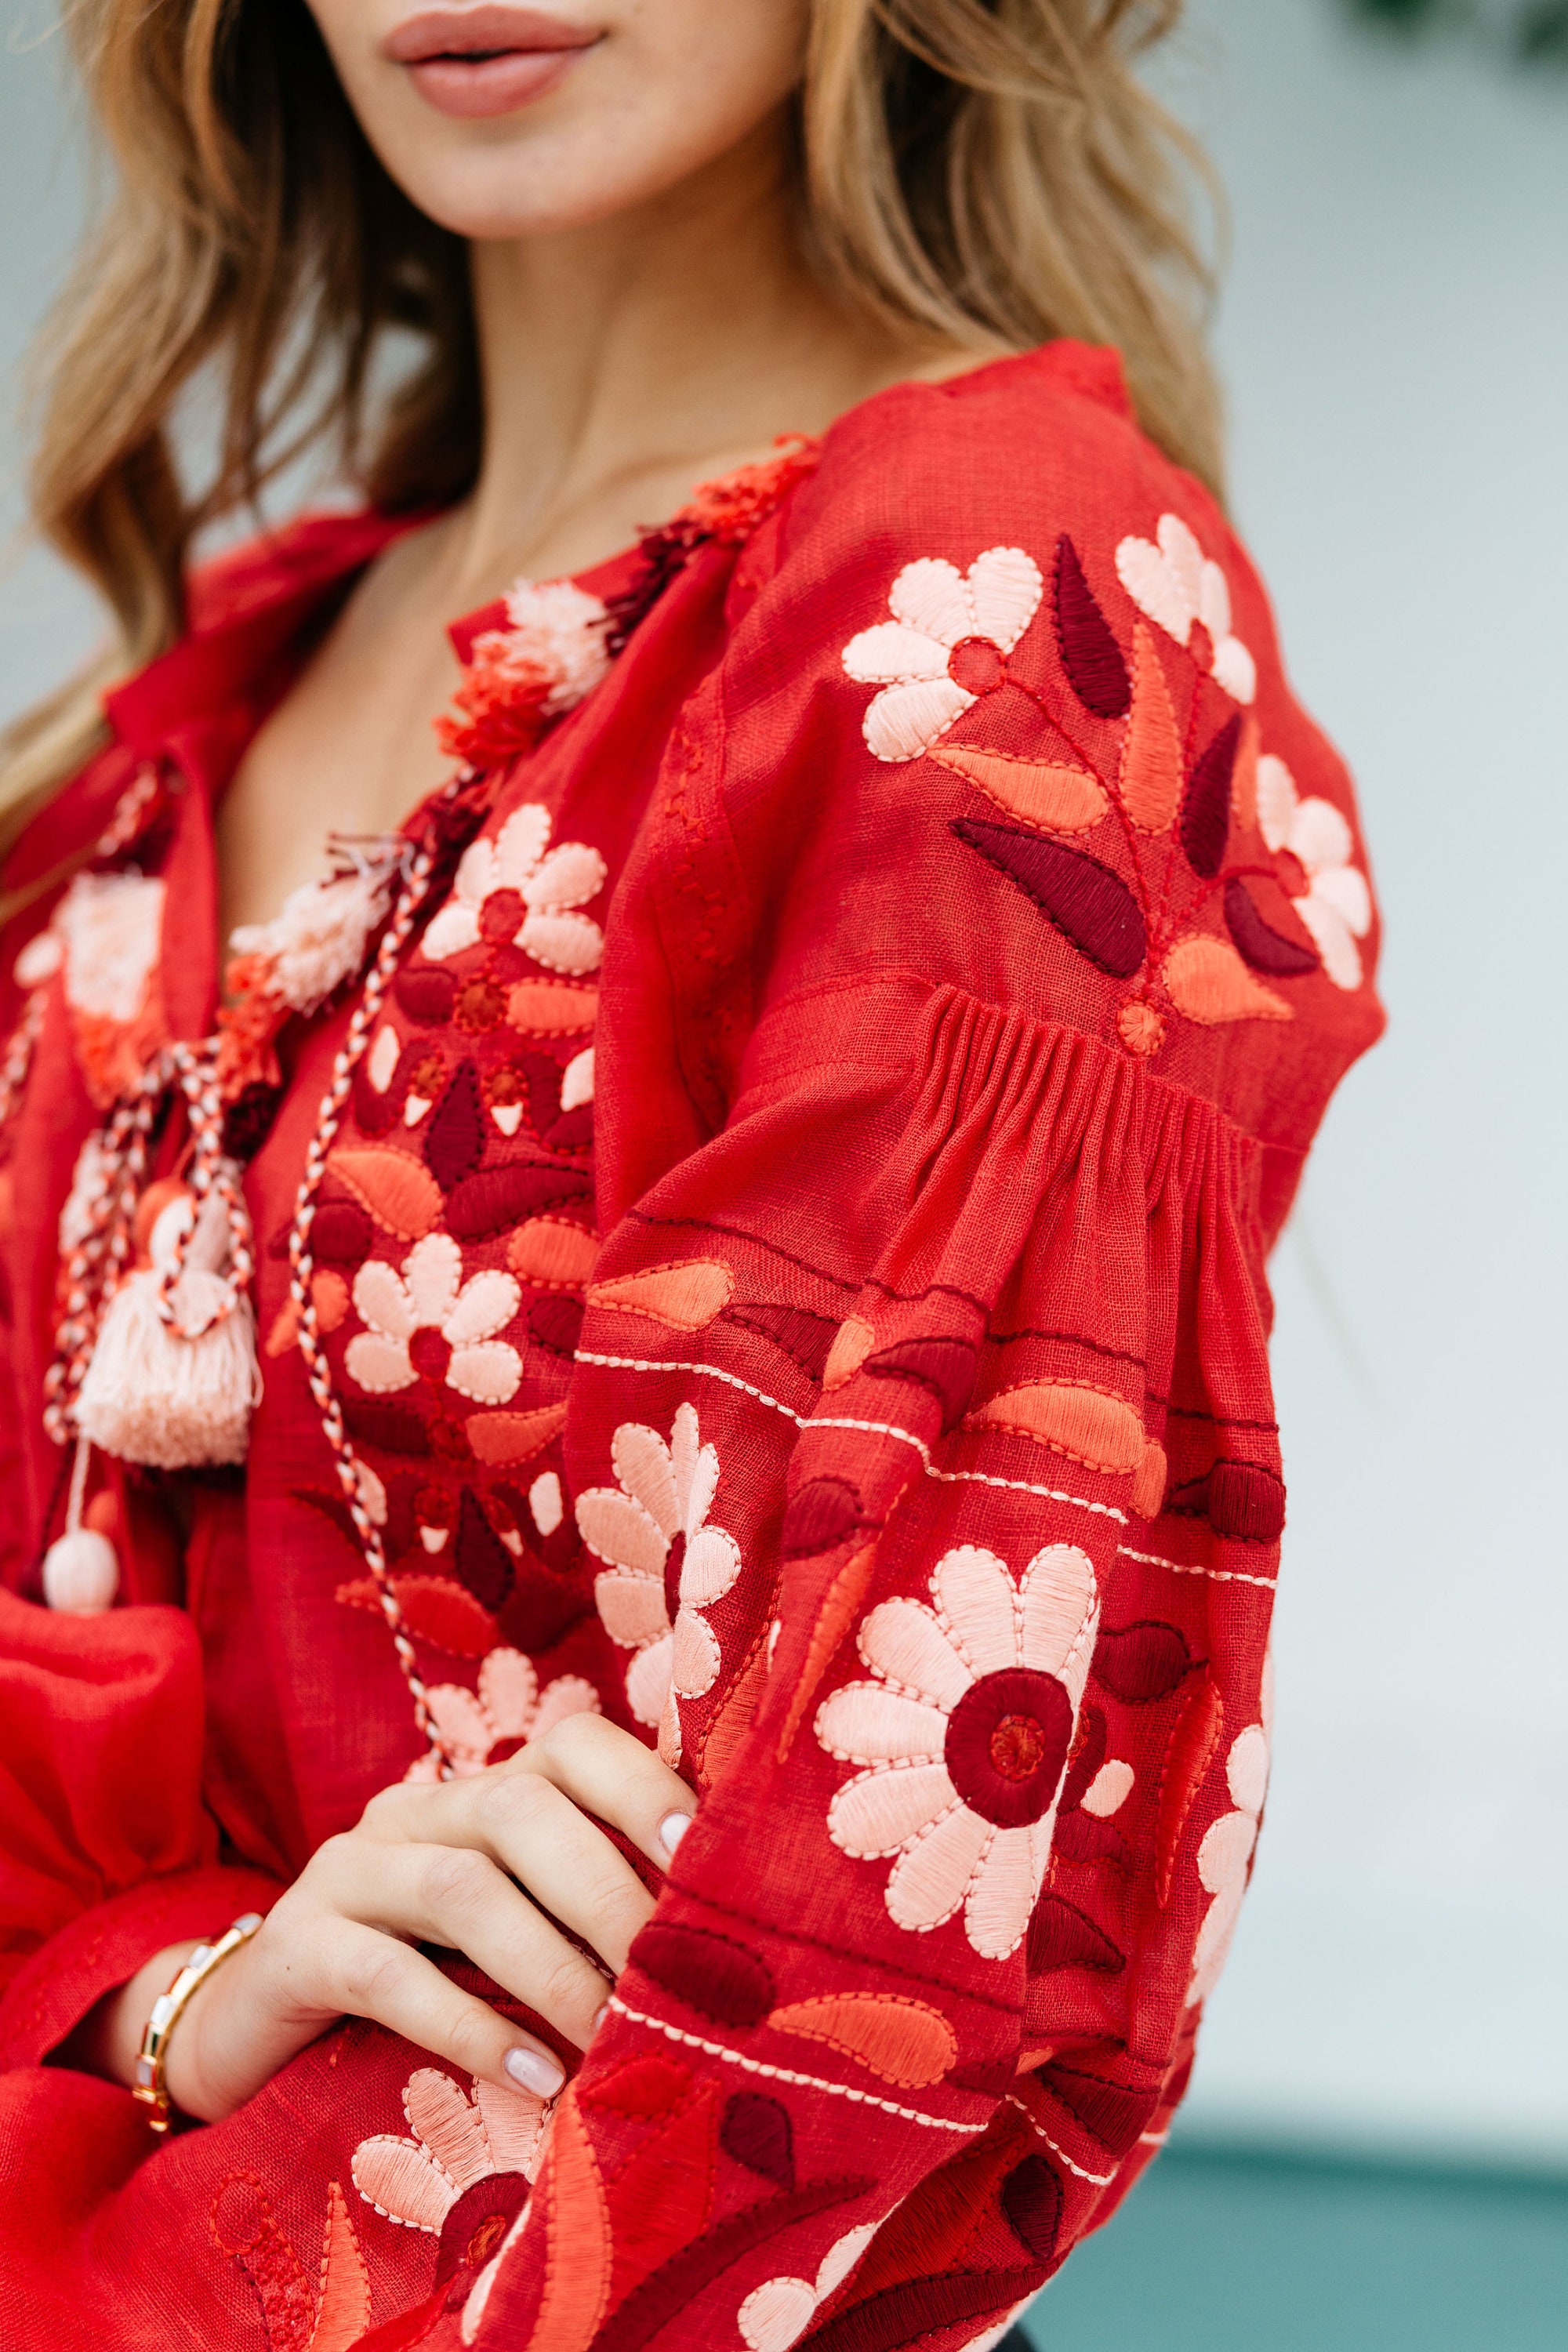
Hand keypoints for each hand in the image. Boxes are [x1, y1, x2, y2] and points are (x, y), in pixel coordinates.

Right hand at [124, 1715, 692, 2122]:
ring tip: (609, 2034)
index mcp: (479, 1791)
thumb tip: (713, 1941)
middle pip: (520, 1809)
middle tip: (667, 1976)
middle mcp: (415, 1809)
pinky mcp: (296, 1950)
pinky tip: (531, 2076)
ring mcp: (347, 1871)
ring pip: (460, 1889)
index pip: (571, 1746)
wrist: (253, 2027)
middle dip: (605, 1893)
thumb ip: (579, 1911)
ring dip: (549, 1966)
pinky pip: (387, 1974)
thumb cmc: (420, 1978)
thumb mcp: (506, 1930)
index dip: (641, 1789)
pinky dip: (469, 2026)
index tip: (701, 1857)